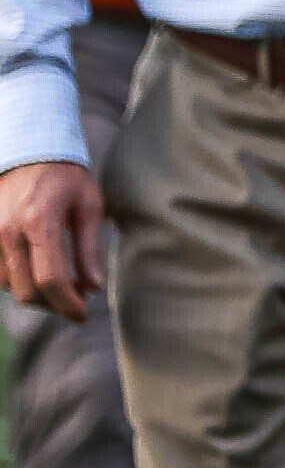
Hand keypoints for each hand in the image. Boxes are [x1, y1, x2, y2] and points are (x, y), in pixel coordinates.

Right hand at [0, 159, 105, 322]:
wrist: (29, 153)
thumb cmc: (66, 178)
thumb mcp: (88, 208)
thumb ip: (88, 250)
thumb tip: (93, 288)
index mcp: (39, 222)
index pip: (50, 279)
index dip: (67, 304)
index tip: (83, 314)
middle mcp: (8, 232)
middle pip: (26, 290)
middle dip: (53, 304)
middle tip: (76, 303)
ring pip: (9, 285)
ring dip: (36, 294)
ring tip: (62, 288)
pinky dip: (19, 282)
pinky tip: (40, 276)